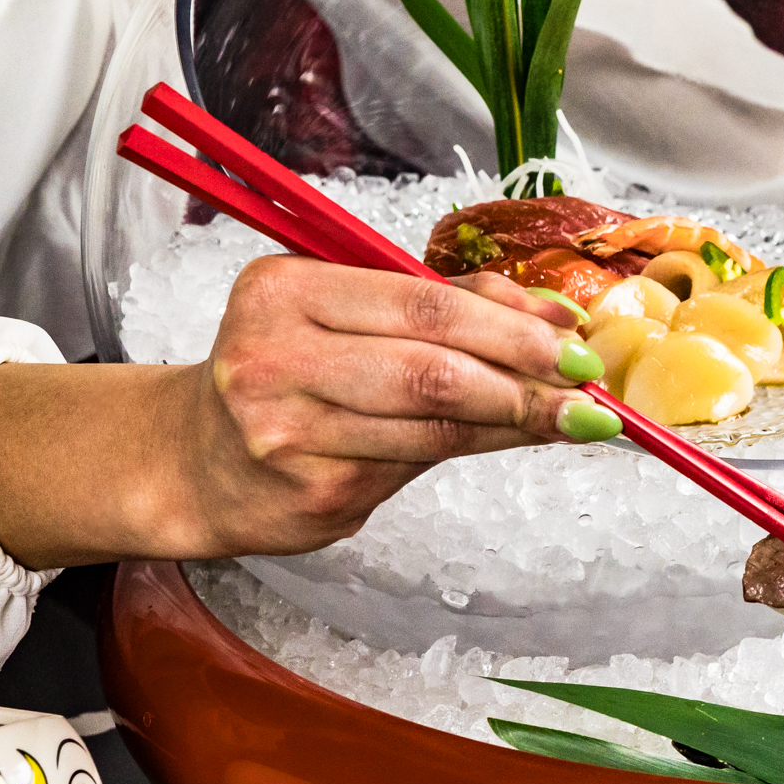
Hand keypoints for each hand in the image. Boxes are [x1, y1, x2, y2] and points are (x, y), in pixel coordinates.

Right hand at [0, 257, 622, 567]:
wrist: (198, 460)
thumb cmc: (291, 371)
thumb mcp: (350, 316)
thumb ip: (446, 308)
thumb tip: (556, 315)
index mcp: (285, 291)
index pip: (421, 303)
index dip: (510, 324)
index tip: (573, 336)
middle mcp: (273, 357)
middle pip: (431, 367)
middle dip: (524, 376)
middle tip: (585, 387)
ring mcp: (286, 432)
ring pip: (433, 425)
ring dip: (516, 421)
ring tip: (570, 417)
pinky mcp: (309, 492)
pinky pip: (418, 465)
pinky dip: (479, 449)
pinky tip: (513, 439)